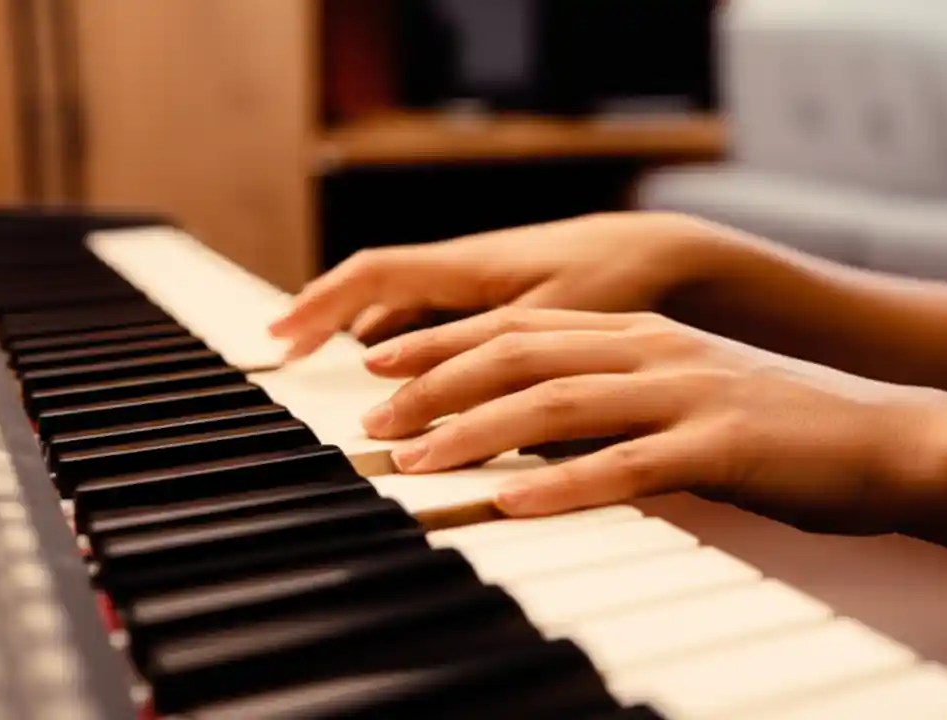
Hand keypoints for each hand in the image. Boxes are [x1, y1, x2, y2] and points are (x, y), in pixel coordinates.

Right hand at [268, 212, 734, 359]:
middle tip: (286, 352)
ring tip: (330, 368)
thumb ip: (503, 369)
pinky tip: (404, 370)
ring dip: (364, 332)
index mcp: (467, 267)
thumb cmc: (617, 280)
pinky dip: (407, 340)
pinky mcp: (503, 302)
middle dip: (326, 317)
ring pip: (404, 305)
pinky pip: (436, 317)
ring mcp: (481, 285)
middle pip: (375, 290)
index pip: (373, 275)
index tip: (281, 334)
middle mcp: (464, 270)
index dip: (322, 303)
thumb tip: (446, 419)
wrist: (666, 253)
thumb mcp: (560, 329)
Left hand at [359, 308, 946, 534]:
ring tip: (417, 460)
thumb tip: (519, 427)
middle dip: (438, 386)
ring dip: (477, 431)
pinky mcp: (721, 444)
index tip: (377, 367)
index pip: (518, 327)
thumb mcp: (675, 396)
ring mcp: (686, 392)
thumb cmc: (769, 428)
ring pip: (559, 403)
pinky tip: (512, 500)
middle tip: (376, 422)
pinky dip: (563, 483)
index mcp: (637, 333)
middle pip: (522, 354)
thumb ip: (605, 400)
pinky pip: (627, 464)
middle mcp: (652, 350)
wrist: (881, 439)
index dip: (442, 344)